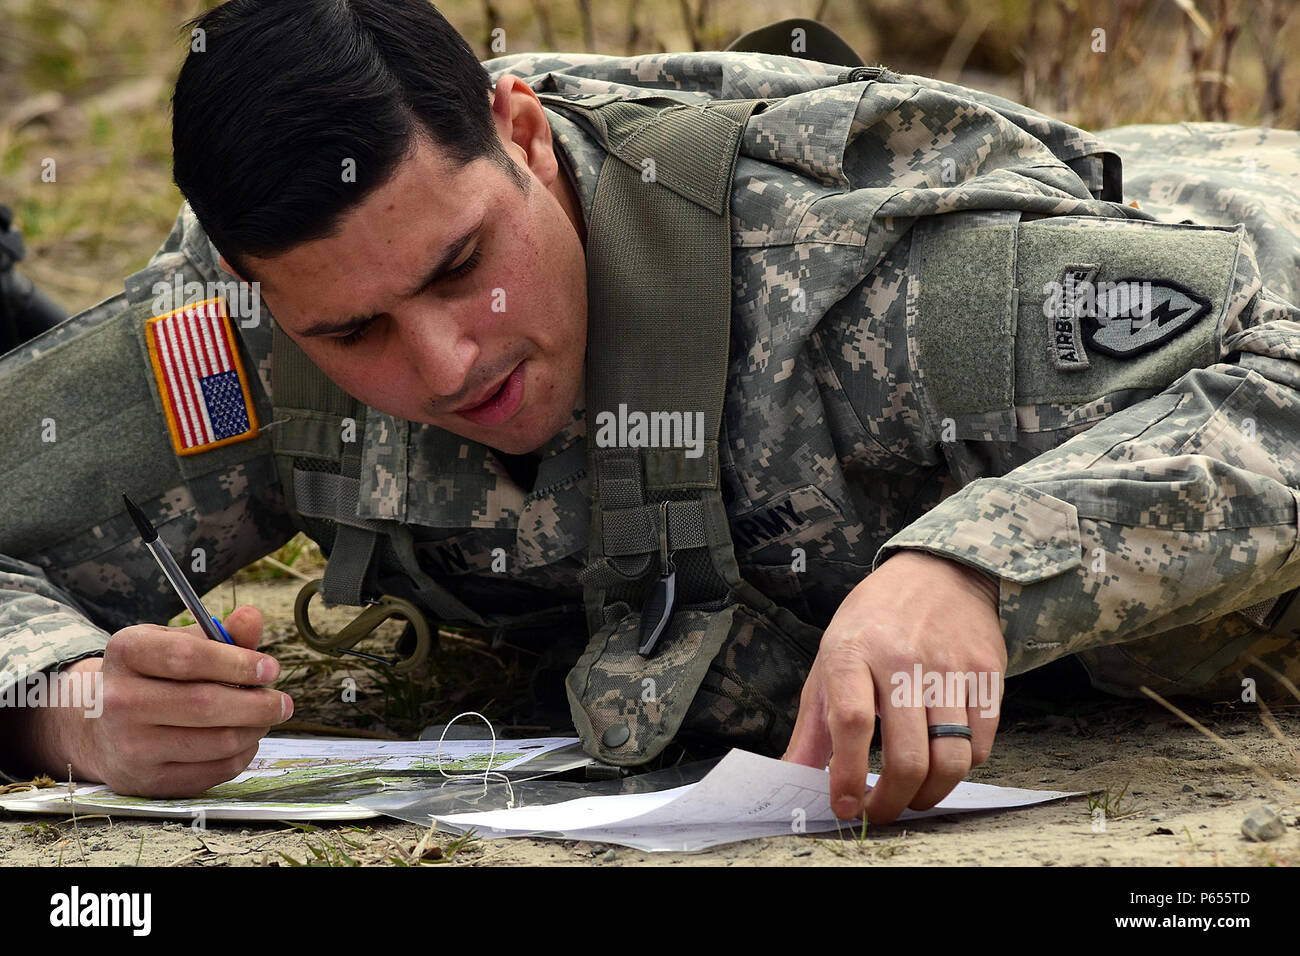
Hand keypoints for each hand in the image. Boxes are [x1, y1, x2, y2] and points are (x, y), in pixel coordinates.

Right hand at [63, 605, 291, 796]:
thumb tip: (252, 617)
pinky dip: (242, 755)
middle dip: (258, 704)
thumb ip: (218, 634)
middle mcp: (119, 701)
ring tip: (264, 718)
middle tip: (283, 702)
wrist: (100, 725)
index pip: (189, 658)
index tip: (271, 668)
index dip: (238, 663)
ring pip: (217, 742)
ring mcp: (130, 746)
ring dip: (255, 730)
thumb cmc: (153, 675)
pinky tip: (243, 739)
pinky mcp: (147, 781)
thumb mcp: (176, 643)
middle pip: (206, 704)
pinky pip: (214, 771)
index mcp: (127, 653)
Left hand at [783, 550, 1005, 822]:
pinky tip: (940, 764)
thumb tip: (790, 778)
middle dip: (892, 802)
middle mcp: (902, 659)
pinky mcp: (987, 674)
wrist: (937, 573)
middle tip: (880, 812)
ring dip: (929, 795)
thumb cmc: (873, 624)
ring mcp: (950, 667)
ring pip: (950, 760)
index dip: (847, 775)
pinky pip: (980, 745)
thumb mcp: (829, 662)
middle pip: (907, 755)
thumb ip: (812, 727)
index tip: (845, 805)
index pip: (851, 724)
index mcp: (853, 653)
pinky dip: (960, 770)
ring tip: (911, 797)